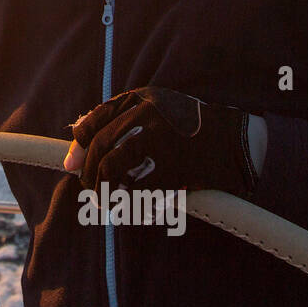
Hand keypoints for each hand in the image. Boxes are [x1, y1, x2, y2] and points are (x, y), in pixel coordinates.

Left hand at [63, 86, 259, 197]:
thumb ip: (120, 119)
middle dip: (87, 173)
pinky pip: (135, 187)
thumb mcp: (156, 109)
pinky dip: (128, 199)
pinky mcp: (170, 166)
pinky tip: (130, 206)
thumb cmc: (189, 128)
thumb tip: (77, 140)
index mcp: (139, 100)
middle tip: (89, 190)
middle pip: (99, 147)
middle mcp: (145, 117)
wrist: (235, 141)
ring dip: (101, 189)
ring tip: (103, 202)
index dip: (78, 146)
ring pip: (110, 168)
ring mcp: (158, 141)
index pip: (93, 122)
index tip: (72, 165)